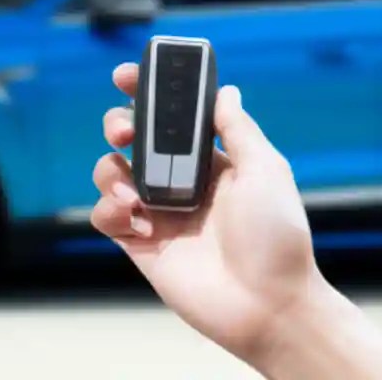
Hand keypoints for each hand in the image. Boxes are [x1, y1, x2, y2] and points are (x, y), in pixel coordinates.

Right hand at [89, 63, 322, 363]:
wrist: (267, 305)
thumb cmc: (277, 240)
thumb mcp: (266, 172)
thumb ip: (239, 130)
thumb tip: (226, 91)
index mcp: (209, 161)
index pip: (172, 118)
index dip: (146, 94)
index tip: (126, 76)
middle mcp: (178, 182)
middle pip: (131, 138)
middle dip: (118, 124)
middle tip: (124, 131)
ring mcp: (155, 212)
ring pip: (109, 171)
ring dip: (110, 172)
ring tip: (132, 194)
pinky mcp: (138, 243)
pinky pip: (104, 215)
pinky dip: (110, 211)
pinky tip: (137, 222)